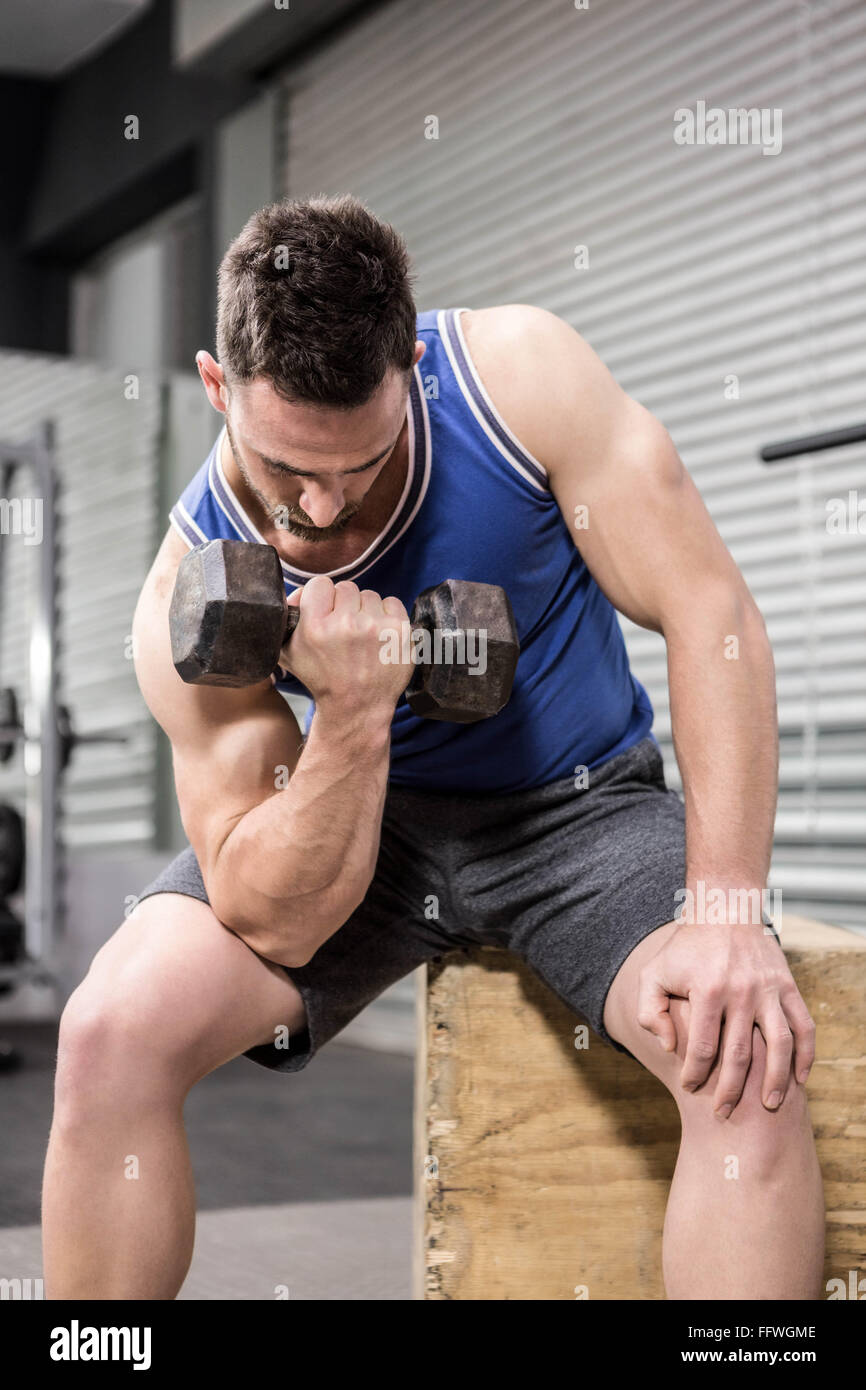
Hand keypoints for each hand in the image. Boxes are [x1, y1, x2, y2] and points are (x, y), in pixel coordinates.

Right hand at [281, 576, 412, 718]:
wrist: (357, 705)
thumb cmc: (323, 678)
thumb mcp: (289, 652)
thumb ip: (287, 617)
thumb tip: (300, 592)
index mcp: (315, 627)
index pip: (320, 584)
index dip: (323, 597)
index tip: (326, 613)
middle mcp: (346, 625)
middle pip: (346, 588)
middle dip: (345, 605)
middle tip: (345, 630)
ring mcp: (376, 627)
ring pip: (369, 595)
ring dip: (366, 611)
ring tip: (362, 636)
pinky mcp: (400, 631)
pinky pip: (392, 602)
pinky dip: (387, 615)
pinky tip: (379, 636)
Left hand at [637, 921, 815, 1116]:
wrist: (724, 910)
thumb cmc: (685, 948)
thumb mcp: (654, 973)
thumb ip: (651, 1011)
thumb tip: (668, 1046)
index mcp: (707, 990)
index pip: (702, 1047)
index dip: (695, 1073)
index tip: (690, 1087)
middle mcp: (741, 992)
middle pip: (739, 1054)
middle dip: (731, 1089)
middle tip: (723, 1112)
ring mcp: (769, 990)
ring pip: (780, 1045)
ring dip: (776, 1080)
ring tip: (771, 1105)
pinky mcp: (788, 986)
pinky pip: (804, 1026)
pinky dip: (806, 1055)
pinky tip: (800, 1078)